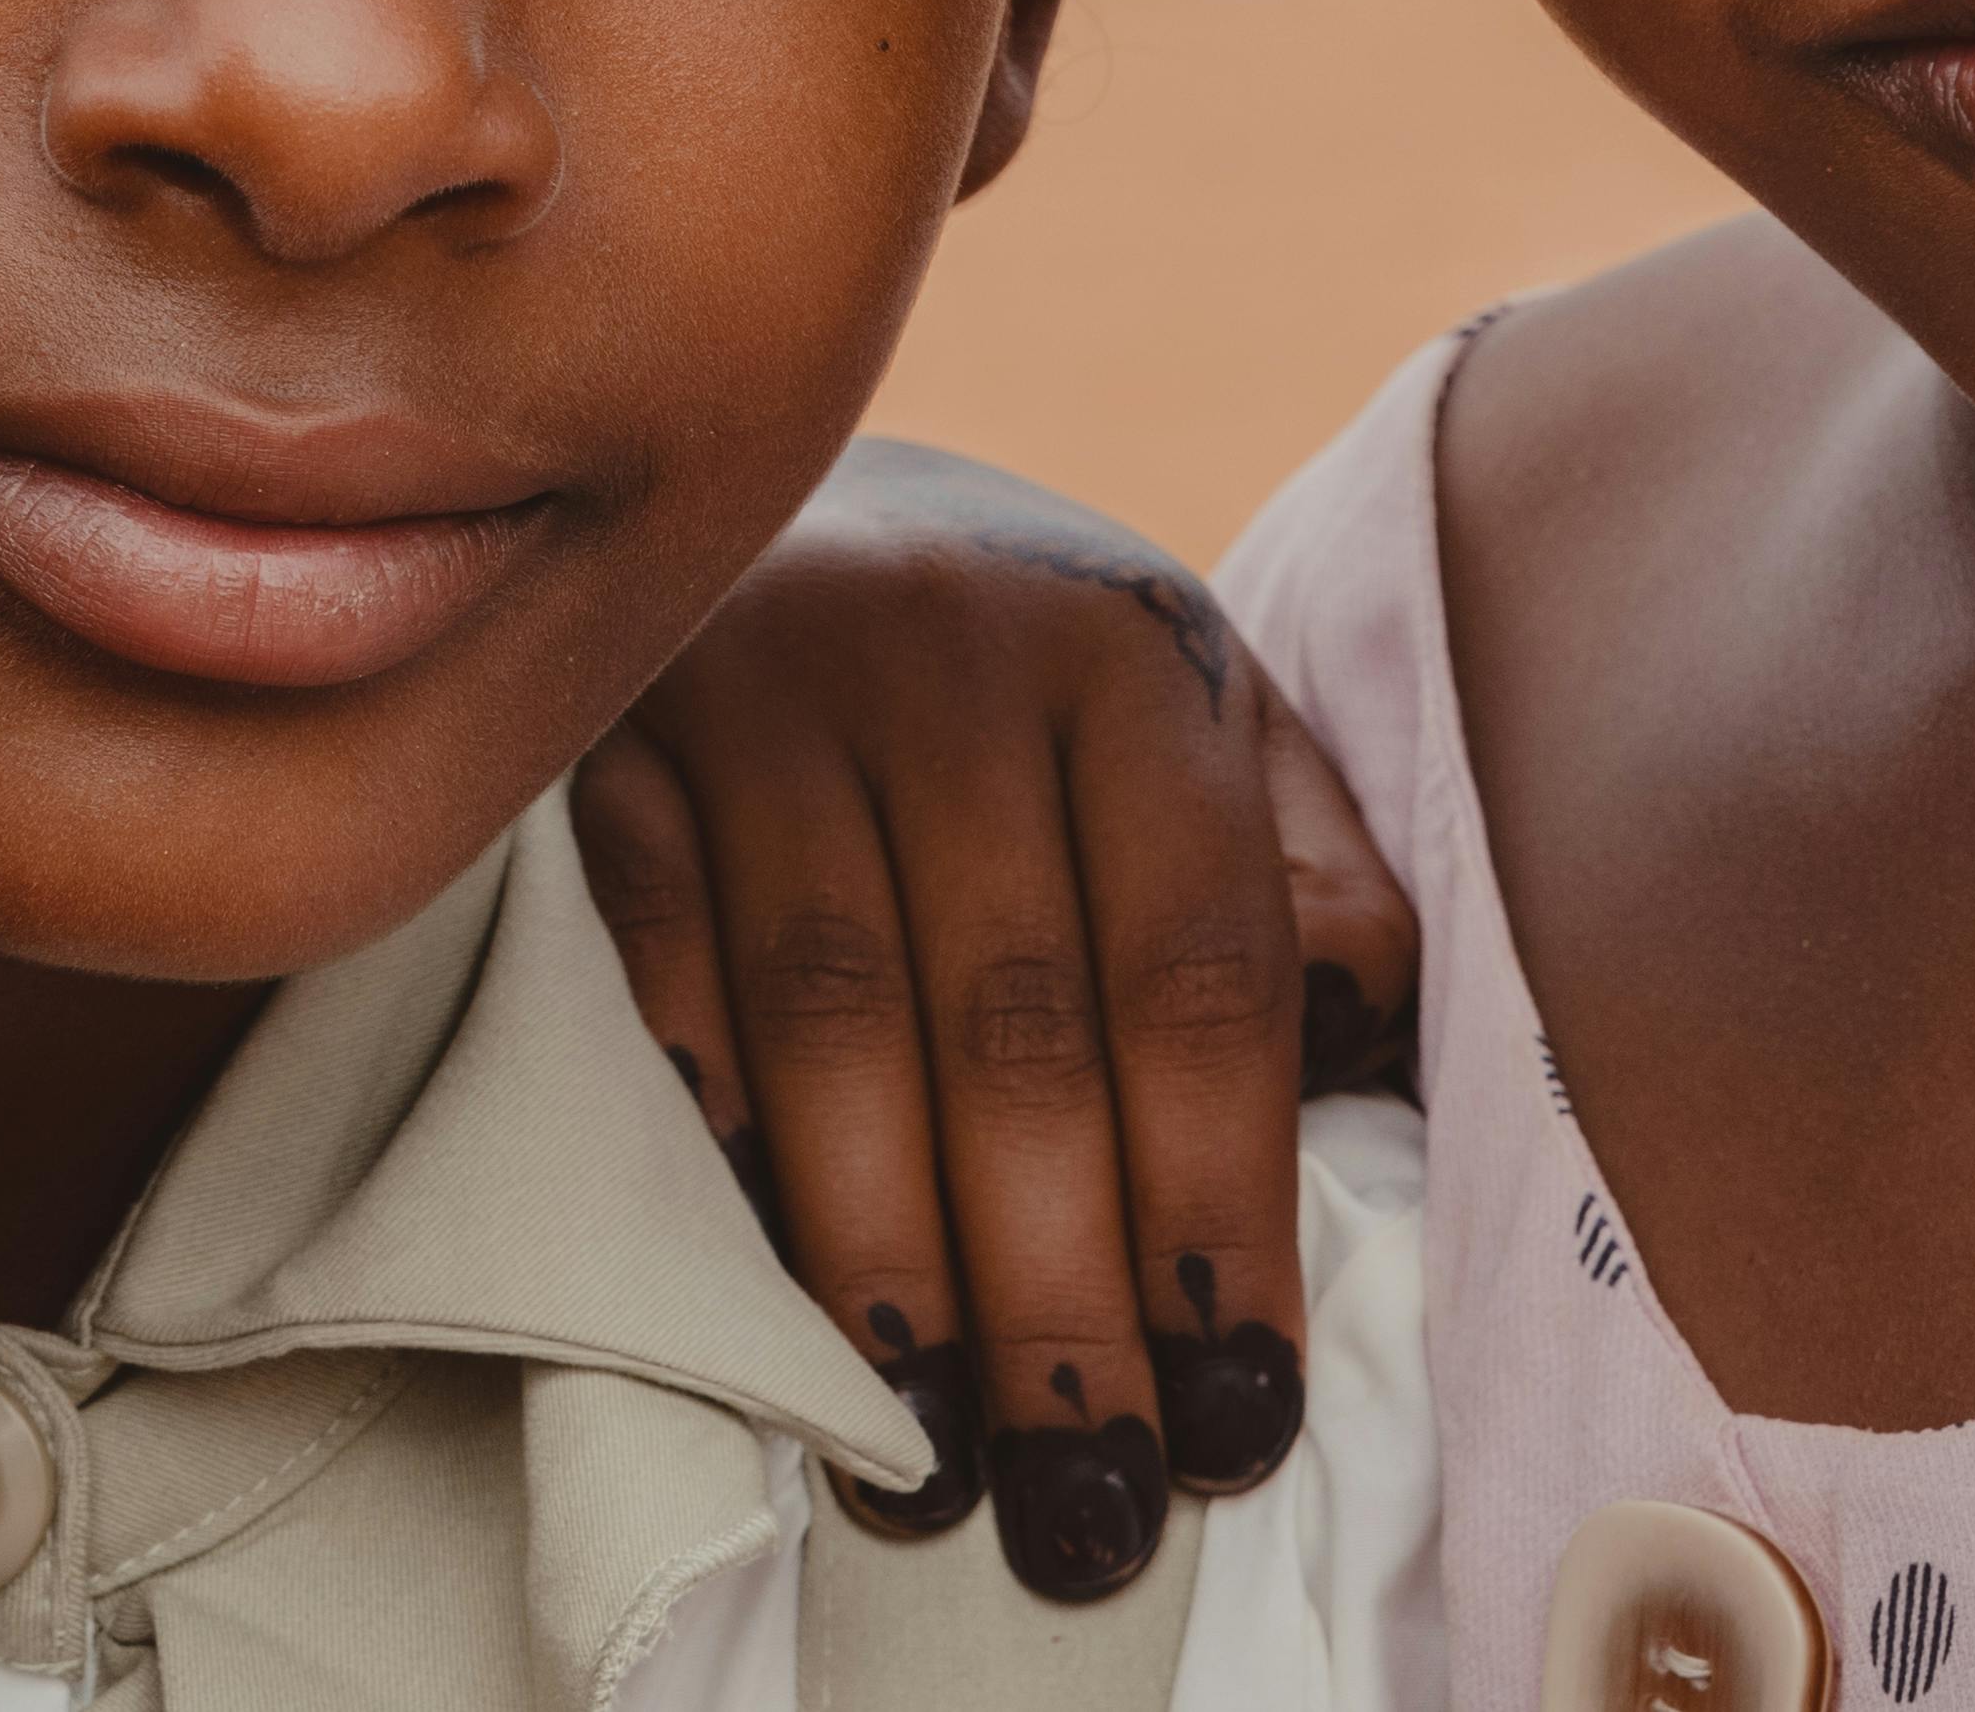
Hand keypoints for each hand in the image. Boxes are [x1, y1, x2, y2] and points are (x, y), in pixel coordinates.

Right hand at [578, 440, 1412, 1603]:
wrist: (791, 479)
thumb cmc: (1029, 675)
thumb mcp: (1204, 726)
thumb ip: (1303, 876)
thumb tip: (1359, 1048)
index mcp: (1136, 664)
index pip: (1197, 973)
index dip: (1217, 1207)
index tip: (1234, 1410)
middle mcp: (956, 645)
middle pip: (1015, 1018)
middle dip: (1056, 1289)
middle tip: (1085, 1495)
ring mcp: (768, 669)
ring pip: (830, 1009)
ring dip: (879, 1252)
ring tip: (929, 1449)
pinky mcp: (614, 718)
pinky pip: (653, 943)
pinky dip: (697, 1113)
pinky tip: (744, 1263)